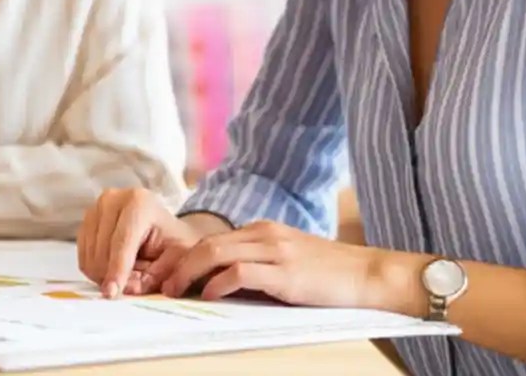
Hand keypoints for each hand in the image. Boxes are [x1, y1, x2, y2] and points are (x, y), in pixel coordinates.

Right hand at [77, 187, 202, 297]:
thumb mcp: (176, 260)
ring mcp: (96, 207)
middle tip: (128, 287)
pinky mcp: (86, 220)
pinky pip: (82, 255)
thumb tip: (126, 289)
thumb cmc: (172, 243)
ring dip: (103, 274)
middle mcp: (113, 199)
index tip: (112, 293)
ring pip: (89, 254)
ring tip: (125, 274)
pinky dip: (95, 268)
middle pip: (102, 249)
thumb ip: (155, 276)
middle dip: (111, 276)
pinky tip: (112, 268)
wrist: (163, 228)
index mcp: (140, 203)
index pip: (123, 242)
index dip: (117, 270)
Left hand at [155, 220, 383, 308]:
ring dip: (187, 273)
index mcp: (261, 231)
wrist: (370, 274)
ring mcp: (275, 251)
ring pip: (216, 253)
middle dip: (174, 264)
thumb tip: (215, 286)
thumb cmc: (328, 274)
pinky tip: (208, 295)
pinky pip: (242, 272)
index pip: (209, 239)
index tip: (162, 275)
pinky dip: (219, 283)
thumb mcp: (286, 263)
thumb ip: (255, 268)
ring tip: (171, 291)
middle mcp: (264, 234)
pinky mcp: (286, 273)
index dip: (181, 257)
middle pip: (205, 243)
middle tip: (156, 284)